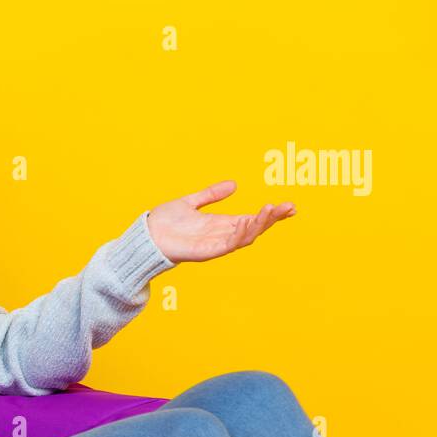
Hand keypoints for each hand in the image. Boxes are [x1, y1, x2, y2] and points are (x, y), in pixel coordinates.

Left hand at [146, 180, 294, 263]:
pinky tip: (250, 222)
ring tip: (273, 210)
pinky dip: (241, 234)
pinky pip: (229, 244)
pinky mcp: (207, 252)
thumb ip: (211, 194)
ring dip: (261, 224)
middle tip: (290, 207)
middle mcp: (222, 235)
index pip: (252, 219)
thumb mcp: (191, 202)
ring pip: (246, 236)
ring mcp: (216, 244)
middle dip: (273, 218)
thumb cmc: (164, 222)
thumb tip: (234, 184)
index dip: (271, 214)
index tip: (289, 206)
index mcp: (221, 224)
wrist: (145, 235)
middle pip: (254, 228)